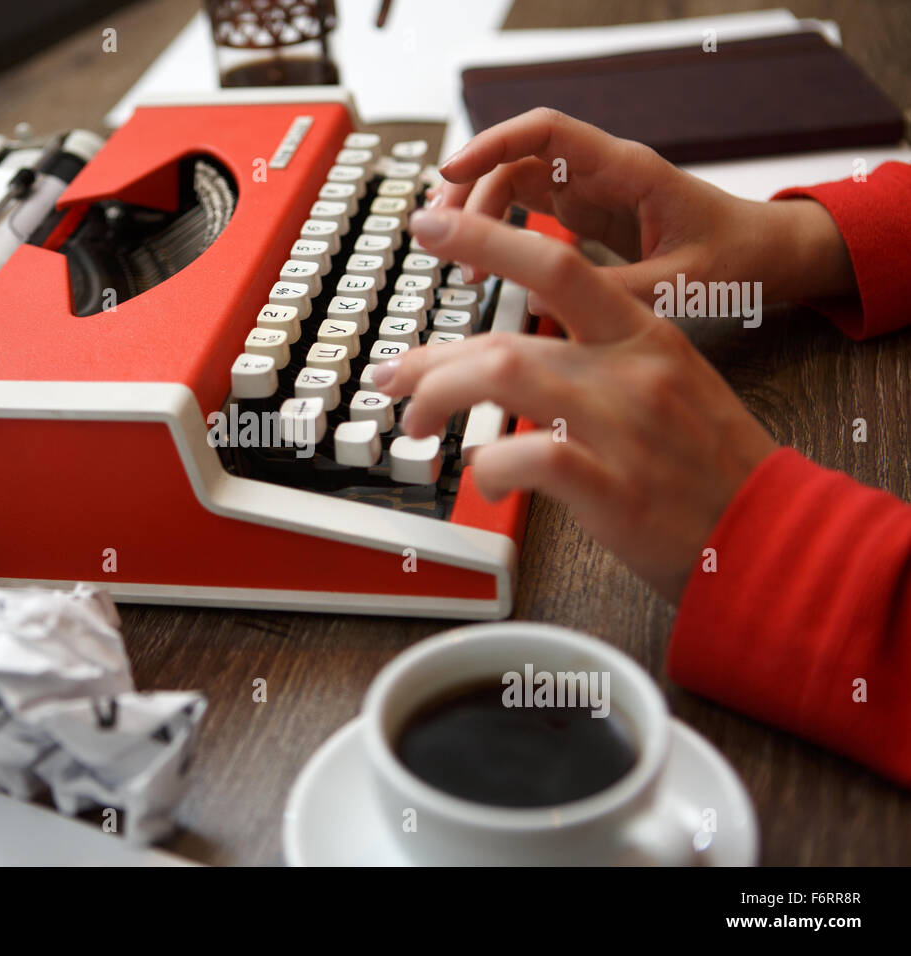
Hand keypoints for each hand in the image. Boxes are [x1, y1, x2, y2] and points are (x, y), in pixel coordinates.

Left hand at [375, 207, 778, 603]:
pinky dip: (489, 466)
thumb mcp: (669, 386)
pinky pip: (528, 456)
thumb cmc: (712, 467)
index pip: (557, 263)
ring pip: (504, 376)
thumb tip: (511, 366)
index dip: (486, 239)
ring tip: (418, 425)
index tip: (432, 228)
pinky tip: (486, 479)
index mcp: (646, 336)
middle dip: (430, 357)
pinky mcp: (617, 487)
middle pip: (505, 334)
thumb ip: (596, 362)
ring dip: (439, 399)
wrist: (773, 534)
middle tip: (394, 378)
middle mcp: (632, 370)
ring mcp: (624, 426)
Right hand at [431, 108, 854, 307]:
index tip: (451, 173)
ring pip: (514, 182)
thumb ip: (615, 292)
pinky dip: (497, 228)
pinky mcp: (584, 215)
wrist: (763, 256)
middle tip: (441, 237)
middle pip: (516, 160)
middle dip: (472, 191)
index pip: (547, 134)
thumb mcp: (683, 285)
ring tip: (455, 254)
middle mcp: (601, 173)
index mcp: (629, 172)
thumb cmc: (735, 259)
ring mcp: (589, 191)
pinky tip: (481, 258)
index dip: (493, 145)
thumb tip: (543, 301)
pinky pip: (526, 209)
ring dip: (478, 211)